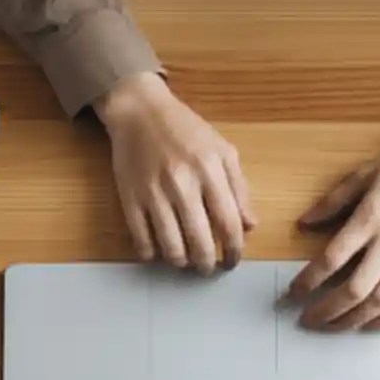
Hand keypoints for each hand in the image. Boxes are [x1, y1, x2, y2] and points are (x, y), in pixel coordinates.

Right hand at [95, 73, 255, 273]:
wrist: (140, 111)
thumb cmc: (186, 130)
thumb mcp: (223, 150)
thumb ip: (239, 188)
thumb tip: (249, 226)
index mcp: (210, 171)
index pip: (229, 224)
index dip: (233, 250)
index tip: (232, 261)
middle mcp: (182, 184)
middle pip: (200, 242)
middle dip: (207, 264)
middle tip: (208, 267)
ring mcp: (153, 193)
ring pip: (170, 246)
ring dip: (180, 262)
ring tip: (185, 261)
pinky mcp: (129, 197)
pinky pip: (140, 239)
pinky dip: (150, 254)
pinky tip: (157, 253)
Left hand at [288, 116, 379, 330]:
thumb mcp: (365, 173)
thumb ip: (333, 201)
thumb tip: (304, 223)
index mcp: (370, 219)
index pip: (333, 258)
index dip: (309, 280)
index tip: (293, 293)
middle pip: (356, 289)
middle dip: (328, 310)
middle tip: (307, 320)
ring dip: (355, 320)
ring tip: (334, 328)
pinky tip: (375, 325)